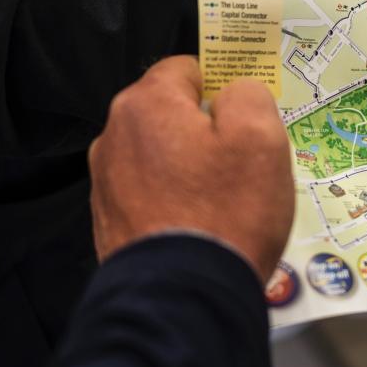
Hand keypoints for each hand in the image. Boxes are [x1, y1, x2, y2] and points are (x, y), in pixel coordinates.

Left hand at [88, 56, 294, 282]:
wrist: (185, 297)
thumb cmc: (228, 209)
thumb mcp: (261, 138)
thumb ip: (249, 96)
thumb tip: (234, 93)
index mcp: (146, 105)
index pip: (187, 68)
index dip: (222, 85)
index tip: (247, 116)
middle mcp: (113, 136)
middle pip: (171, 114)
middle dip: (206, 129)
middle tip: (243, 162)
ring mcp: (105, 182)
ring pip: (161, 155)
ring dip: (189, 167)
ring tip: (224, 201)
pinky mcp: (108, 222)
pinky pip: (150, 193)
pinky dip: (174, 200)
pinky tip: (200, 225)